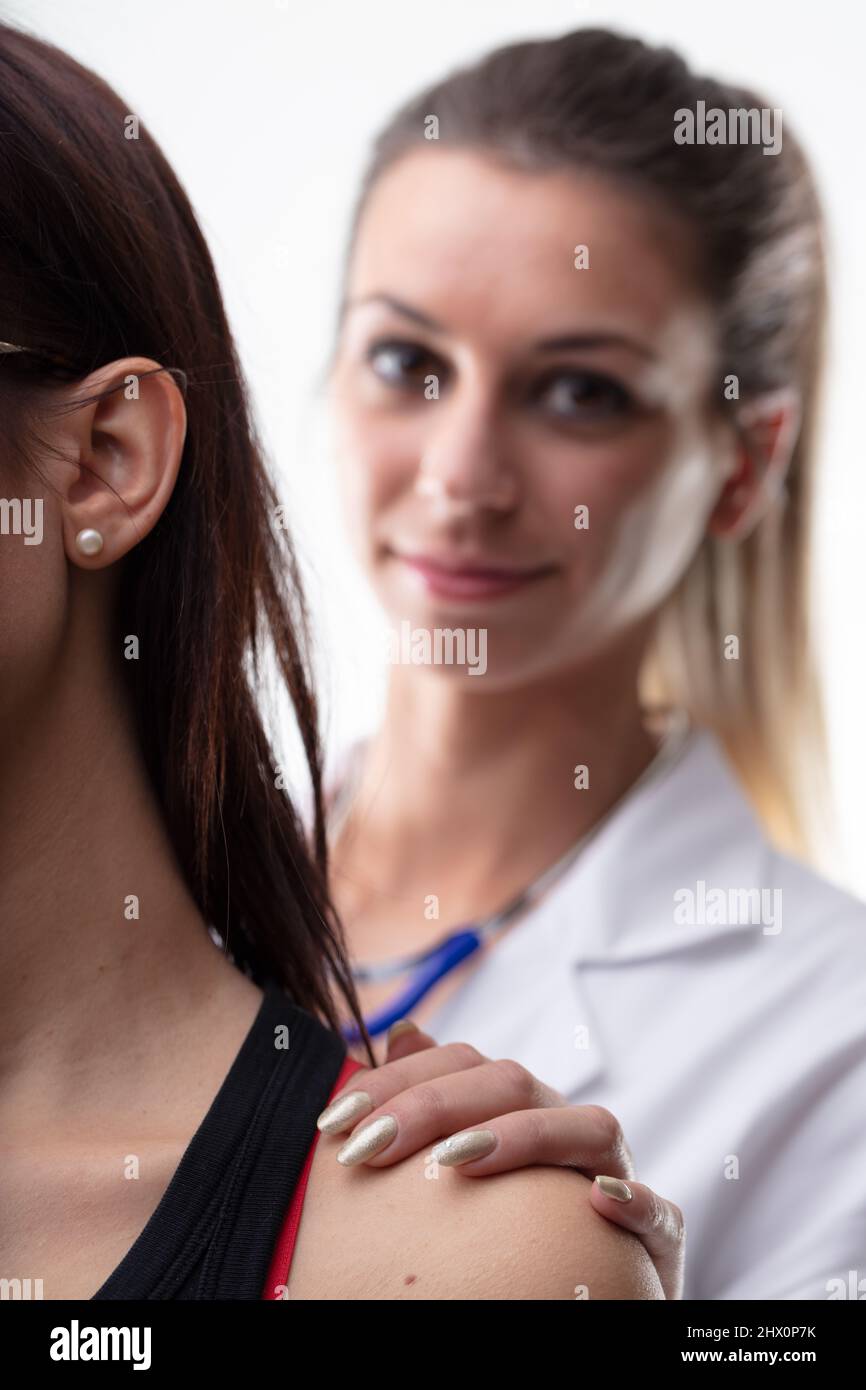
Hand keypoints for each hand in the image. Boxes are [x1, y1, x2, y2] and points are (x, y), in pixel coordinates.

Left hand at [318, 1020, 684, 1298]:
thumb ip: (437, 1100)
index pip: (463, 1064)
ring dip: (524, 1137)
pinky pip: (661, 1213)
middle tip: (368, 1146)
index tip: (334, 1120)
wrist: (582, 1294)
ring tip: (454, 1161)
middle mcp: (571, 1130)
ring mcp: (618, 1176)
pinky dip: (634, 1201)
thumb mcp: (468, 1165)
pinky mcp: (660, 1238)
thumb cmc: (513, 1231)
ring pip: (593, 1128)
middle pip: (515, 1084)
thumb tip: (401, 1031)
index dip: (398, 1081)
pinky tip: (596, 1200)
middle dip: (435, 1106)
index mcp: (522, 1109)